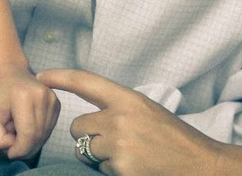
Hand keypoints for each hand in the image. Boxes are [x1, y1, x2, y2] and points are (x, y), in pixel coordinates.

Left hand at [0, 64, 60, 159]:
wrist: (8, 73)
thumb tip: (11, 148)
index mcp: (25, 97)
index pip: (28, 135)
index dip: (18, 150)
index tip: (8, 152)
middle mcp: (44, 96)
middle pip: (38, 137)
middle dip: (23, 148)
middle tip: (9, 142)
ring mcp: (53, 99)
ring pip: (44, 136)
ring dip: (29, 142)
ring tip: (16, 130)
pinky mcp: (57, 104)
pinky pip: (48, 130)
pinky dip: (36, 135)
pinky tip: (25, 126)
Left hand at [37, 69, 229, 175]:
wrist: (198, 163)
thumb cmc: (175, 139)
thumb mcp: (148, 112)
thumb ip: (120, 111)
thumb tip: (91, 121)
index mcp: (129, 99)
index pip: (87, 82)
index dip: (61, 77)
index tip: (42, 76)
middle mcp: (120, 118)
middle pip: (77, 126)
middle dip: (87, 136)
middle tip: (113, 143)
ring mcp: (118, 144)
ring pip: (85, 150)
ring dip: (98, 156)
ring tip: (128, 156)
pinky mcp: (119, 167)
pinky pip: (99, 169)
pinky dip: (112, 171)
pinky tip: (134, 168)